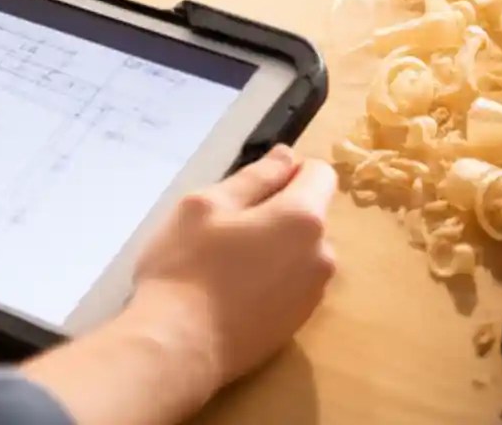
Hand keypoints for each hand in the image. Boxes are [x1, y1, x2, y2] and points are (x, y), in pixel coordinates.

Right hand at [127, 146, 336, 389]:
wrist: (179, 346)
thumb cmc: (186, 266)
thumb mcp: (206, 205)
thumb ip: (254, 177)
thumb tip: (286, 157)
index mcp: (304, 219)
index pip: (319, 173)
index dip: (286, 170)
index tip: (247, 189)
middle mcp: (322, 255)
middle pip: (308, 214)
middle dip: (276, 211)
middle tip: (224, 228)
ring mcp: (313, 294)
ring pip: (298, 250)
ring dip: (273, 246)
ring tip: (225, 263)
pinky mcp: (297, 323)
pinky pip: (290, 282)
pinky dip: (269, 277)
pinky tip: (231, 291)